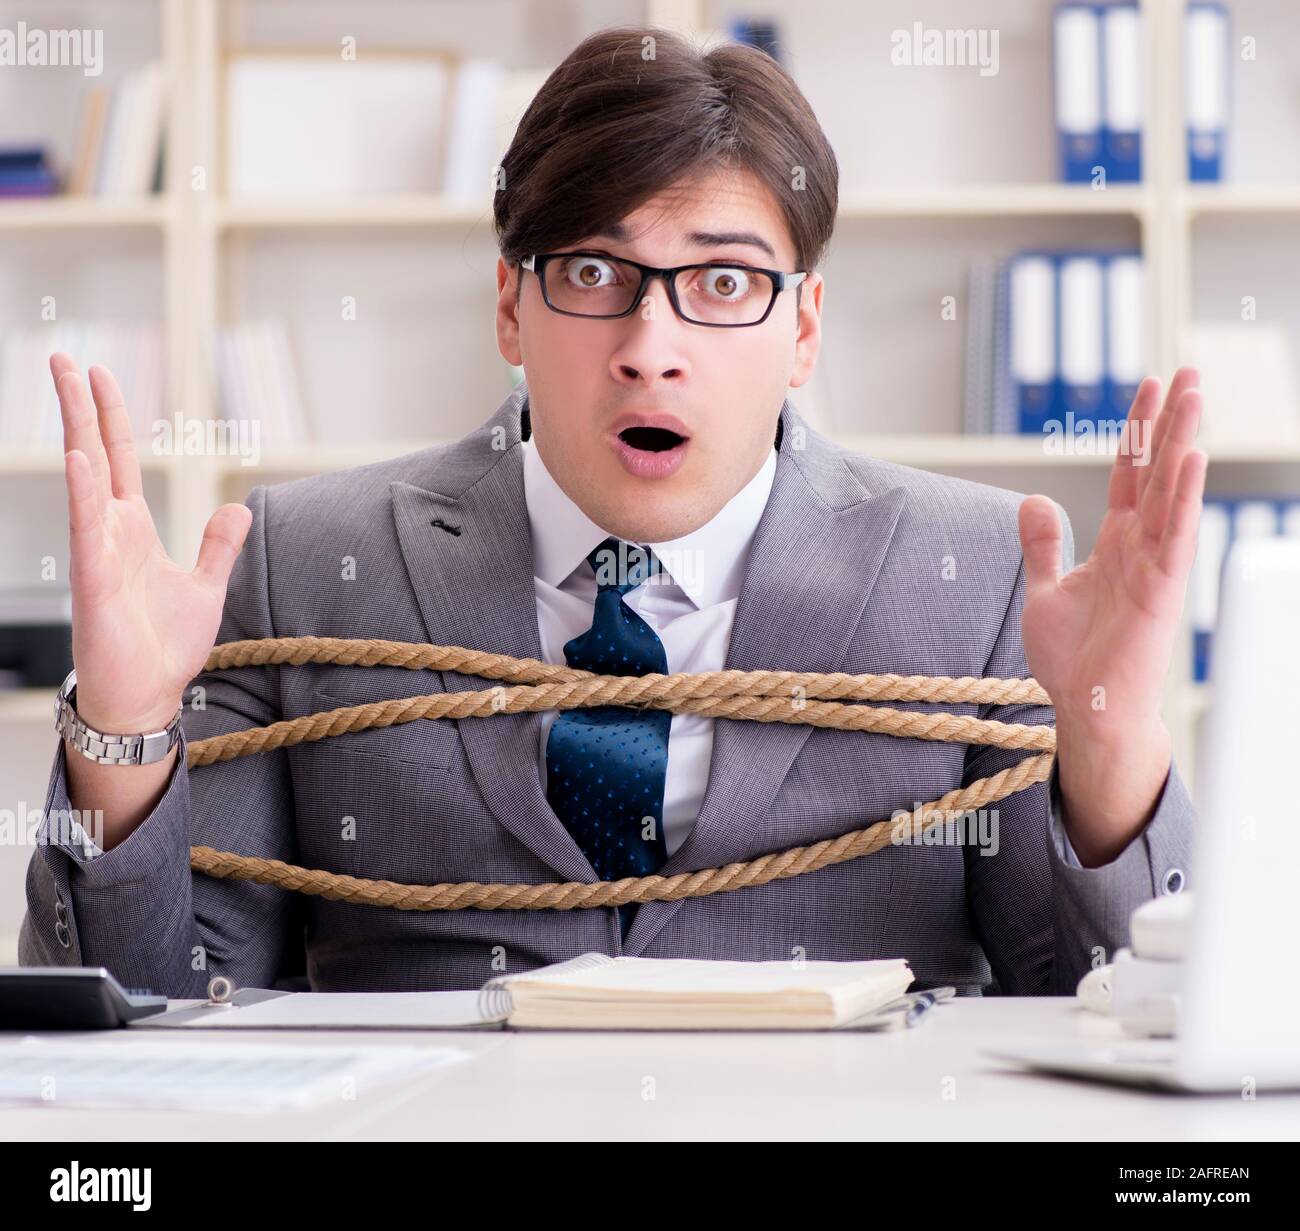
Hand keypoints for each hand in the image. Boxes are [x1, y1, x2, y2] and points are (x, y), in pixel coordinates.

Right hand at [53, 353, 252, 732]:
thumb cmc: (166, 645)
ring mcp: (97, 549)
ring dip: (76, 427)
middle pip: (94, 452)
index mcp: (133, 528)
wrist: (149, 694)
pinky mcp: (94, 578)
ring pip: (84, 476)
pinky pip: (86, 526)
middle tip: (63, 357)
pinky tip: (80, 456)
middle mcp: (109, 530)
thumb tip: (237, 506)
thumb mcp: (206, 586)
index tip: (99, 374)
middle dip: (80, 405)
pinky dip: (83, 491)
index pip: (122, 458)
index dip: (112, 416)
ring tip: (64, 380)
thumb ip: (218, 546)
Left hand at [1017, 368, 1207, 864]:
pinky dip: (1183, 495)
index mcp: (1115, 541)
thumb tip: (1034, 500)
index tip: (1147, 386)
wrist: (1085, 708)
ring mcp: (1154, 564)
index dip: (1136, 430)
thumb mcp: (1044, 590)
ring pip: (1173, 491)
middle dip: (1170, 420)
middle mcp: (1140, 545)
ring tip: (1195, 392)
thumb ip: (1043, 545)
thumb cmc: (1072, 657)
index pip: (1129, 472)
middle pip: (1158, 470)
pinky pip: (1175, 533)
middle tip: (1187, 369)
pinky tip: (1191, 455)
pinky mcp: (1160, 590)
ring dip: (1183, 441)